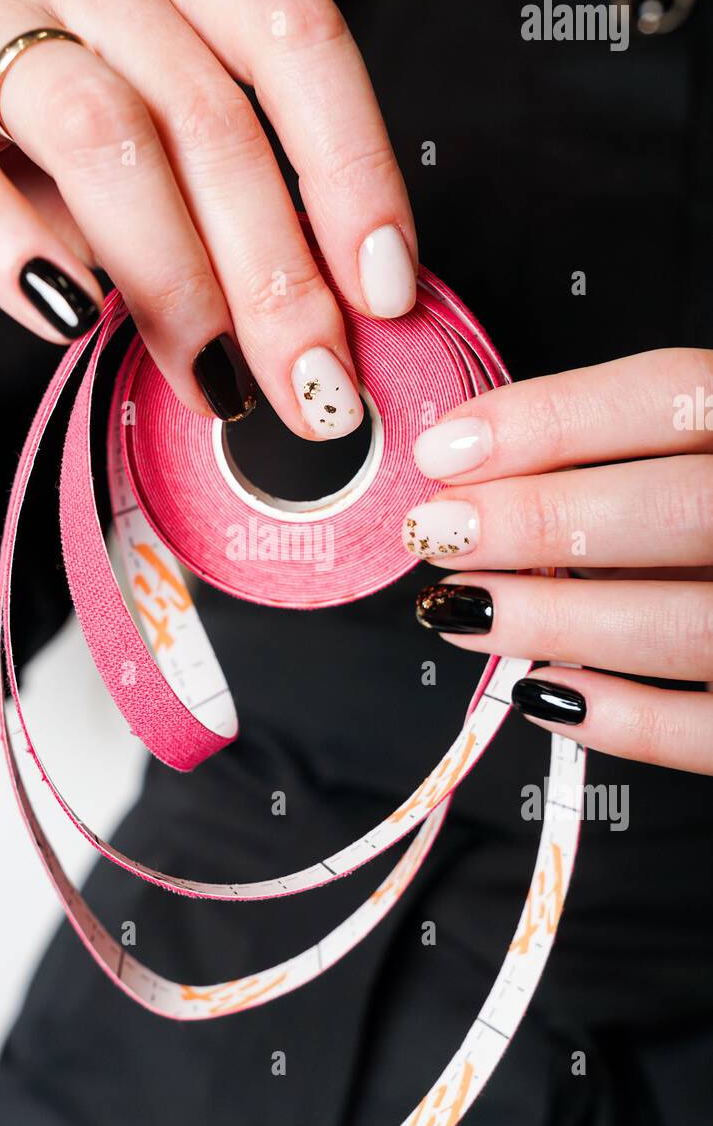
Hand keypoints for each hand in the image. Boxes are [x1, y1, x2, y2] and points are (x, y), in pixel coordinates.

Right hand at [0, 0, 416, 433]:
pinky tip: (69, 320)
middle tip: (309, 388)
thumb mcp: (169, 167)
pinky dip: (16, 250)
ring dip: (173, 281)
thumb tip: (350, 327)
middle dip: (274, 276)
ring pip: (102, 133)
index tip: (385, 293)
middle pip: (209, 112)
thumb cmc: (51, 161)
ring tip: (211, 382)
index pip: (295, 37)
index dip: (355, 170)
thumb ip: (248, 218)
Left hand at [405, 347, 712, 774]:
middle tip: (440, 533)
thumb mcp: (703, 455)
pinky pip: (705, 730)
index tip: (447, 451)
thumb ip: (629, 457)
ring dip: (552, 618)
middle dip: (536, 522)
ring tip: (461, 609)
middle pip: (673, 509)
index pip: (672, 395)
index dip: (550, 419)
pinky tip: (539, 690)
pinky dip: (618, 719)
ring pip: (681, 624)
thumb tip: (480, 480)